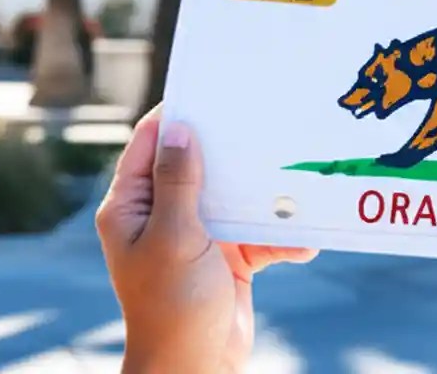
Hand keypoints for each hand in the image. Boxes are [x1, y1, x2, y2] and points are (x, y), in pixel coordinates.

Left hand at [95, 105, 317, 373]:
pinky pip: (258, 233)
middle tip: (265, 121)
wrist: (195, 368)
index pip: (150, 144)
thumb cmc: (172, 306)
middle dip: (233, 150)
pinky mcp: (226, 257)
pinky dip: (281, 236)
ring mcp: (195, 236)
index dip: (177, 115)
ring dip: (264, 195)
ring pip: (234, 196)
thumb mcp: (174, 237)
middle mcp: (160, 215)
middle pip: (199, 165)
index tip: (211, 89)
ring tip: (295, 178)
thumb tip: (180, 131)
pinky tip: (305, 238)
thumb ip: (179, 183)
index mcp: (131, 206)